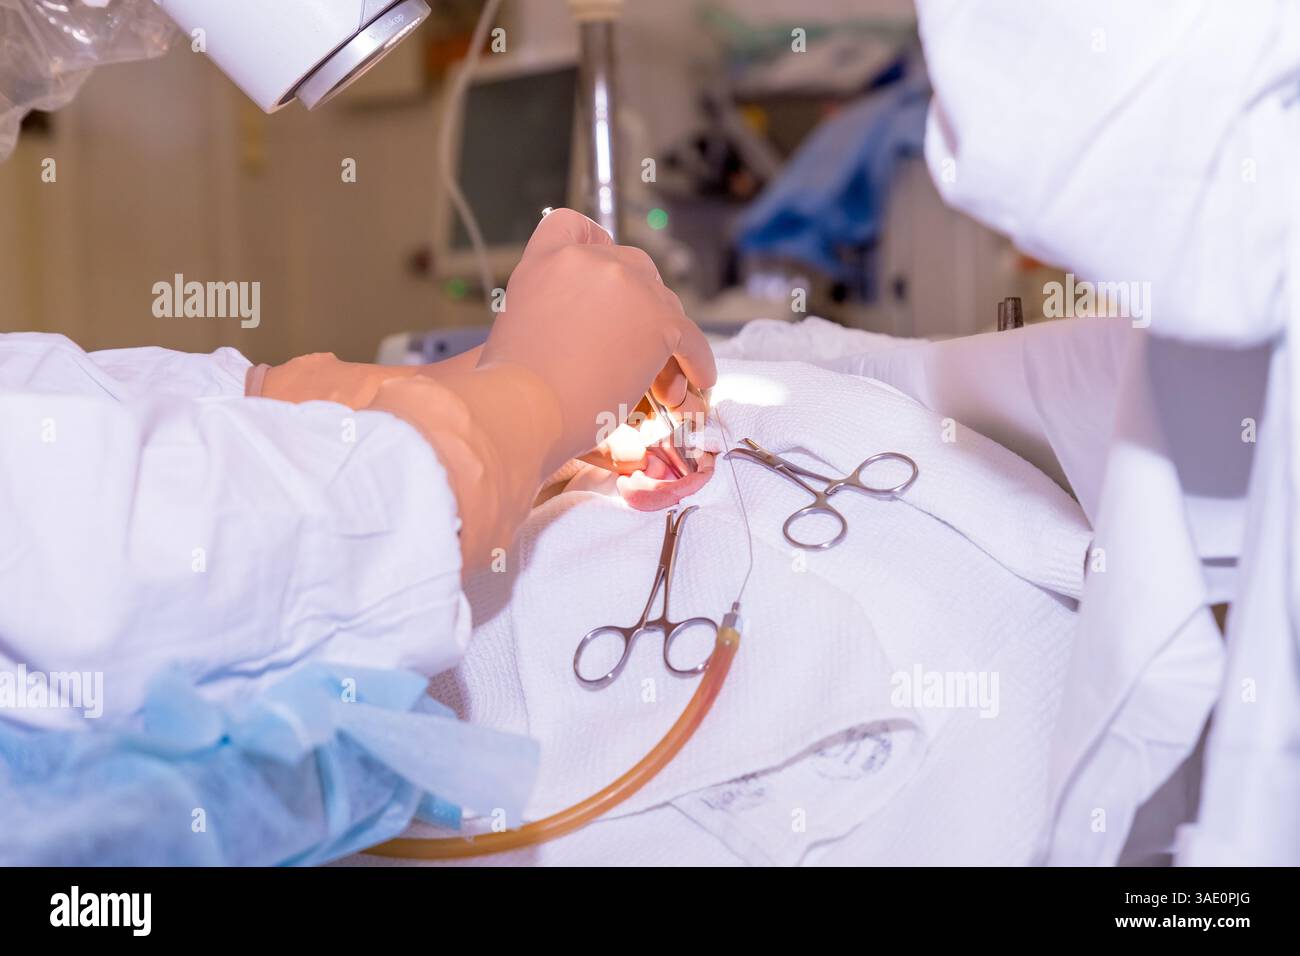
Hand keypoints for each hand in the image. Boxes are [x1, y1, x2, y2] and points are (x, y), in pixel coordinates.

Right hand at [478, 208, 715, 477]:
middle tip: (639, 349)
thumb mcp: (522, 326)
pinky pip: (690, 338)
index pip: (574, 225)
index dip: (594, 246)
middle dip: (641, 307)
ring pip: (665, 304)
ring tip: (663, 387)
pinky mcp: (658, 321)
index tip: (605, 272)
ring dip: (665, 342)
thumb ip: (556, 309)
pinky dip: (697, 360)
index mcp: (546, 260)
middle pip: (634, 267)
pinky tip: (700, 379)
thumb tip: (593, 336)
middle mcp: (589, 261)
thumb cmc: (514, 387)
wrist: (523, 408)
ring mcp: (626, 285)